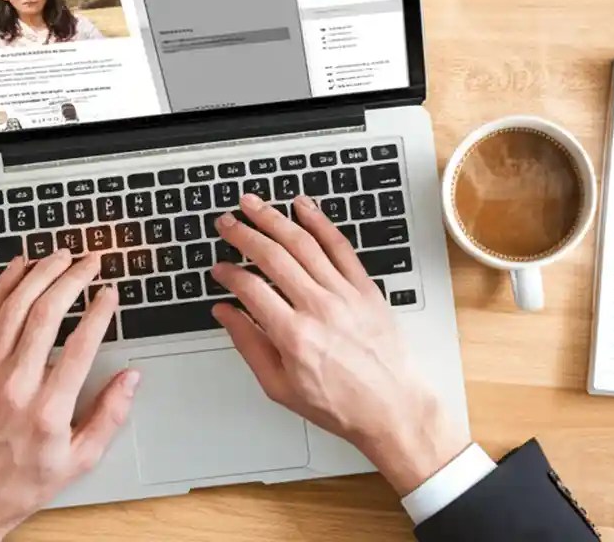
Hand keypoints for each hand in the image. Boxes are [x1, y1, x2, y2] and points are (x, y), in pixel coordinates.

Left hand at [0, 250, 138, 541]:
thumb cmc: (23, 481)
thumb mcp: (79, 460)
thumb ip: (110, 416)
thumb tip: (131, 379)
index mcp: (48, 409)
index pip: (80, 345)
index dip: (99, 312)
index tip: (111, 293)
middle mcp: (16, 384)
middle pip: (45, 315)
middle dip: (72, 279)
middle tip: (91, 261)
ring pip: (13, 308)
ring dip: (39, 274)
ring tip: (60, 255)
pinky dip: (0, 287)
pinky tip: (17, 268)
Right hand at [210, 194, 468, 495]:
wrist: (393, 409)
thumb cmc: (340, 405)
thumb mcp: (280, 387)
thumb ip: (249, 345)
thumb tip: (225, 314)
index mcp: (293, 336)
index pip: (250, 288)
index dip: (228, 273)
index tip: (219, 268)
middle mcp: (319, 308)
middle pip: (273, 256)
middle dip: (244, 234)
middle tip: (227, 223)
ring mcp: (345, 294)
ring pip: (304, 243)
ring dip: (274, 218)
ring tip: (254, 204)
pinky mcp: (366, 289)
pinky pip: (340, 246)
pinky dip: (320, 222)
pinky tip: (303, 207)